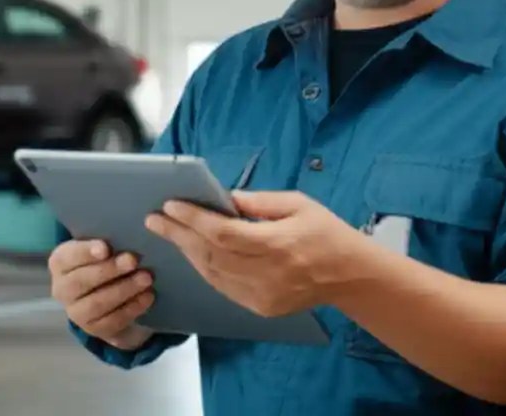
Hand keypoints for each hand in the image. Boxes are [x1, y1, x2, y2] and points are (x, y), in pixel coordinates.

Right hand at [48, 239, 155, 350]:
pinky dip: (132, 308)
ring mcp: (76, 312)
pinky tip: (148, 296)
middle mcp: (62, 289)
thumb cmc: (104, 262)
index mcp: (60, 263)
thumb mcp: (100, 248)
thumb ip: (107, 241)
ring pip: (97, 303)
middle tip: (133, 260)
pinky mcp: (94, 329)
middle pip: (81, 281)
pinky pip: (113, 321)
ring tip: (146, 278)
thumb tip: (130, 228)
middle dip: (108, 270)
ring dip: (123, 290)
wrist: (107, 297)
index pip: (67, 257)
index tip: (105, 248)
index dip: (85, 253)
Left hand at [145, 190, 364, 317]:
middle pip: (210, 255)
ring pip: (212, 273)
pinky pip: (222, 286)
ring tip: (168, 232)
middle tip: (154, 219)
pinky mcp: (261, 308)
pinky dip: (203, 268)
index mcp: (279, 244)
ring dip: (186, 251)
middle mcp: (268, 274)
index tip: (171, 206)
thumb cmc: (325, 232)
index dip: (194, 220)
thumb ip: (258, 201)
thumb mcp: (297, 203)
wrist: (351, 276)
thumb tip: (221, 198)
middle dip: (179, 235)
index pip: (224, 234)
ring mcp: (263, 296)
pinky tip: (191, 252)